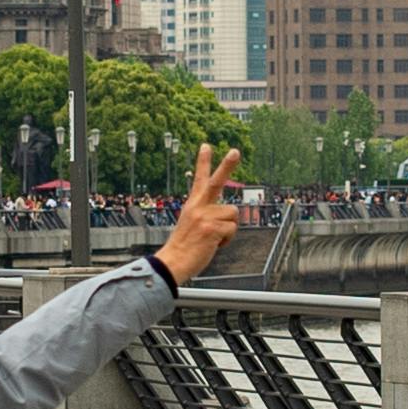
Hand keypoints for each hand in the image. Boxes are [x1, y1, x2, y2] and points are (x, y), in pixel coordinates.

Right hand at [154, 147, 246, 285]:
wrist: (172, 262)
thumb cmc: (184, 248)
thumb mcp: (192, 224)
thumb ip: (206, 214)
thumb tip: (228, 215)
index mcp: (192, 204)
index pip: (198, 179)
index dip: (203, 162)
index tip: (206, 145)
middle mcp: (198, 206)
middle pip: (216, 182)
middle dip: (227, 165)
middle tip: (235, 151)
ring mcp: (204, 216)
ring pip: (233, 215)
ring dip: (228, 229)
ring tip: (213, 238)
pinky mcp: (212, 228)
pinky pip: (231, 230)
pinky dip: (226, 241)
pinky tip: (212, 245)